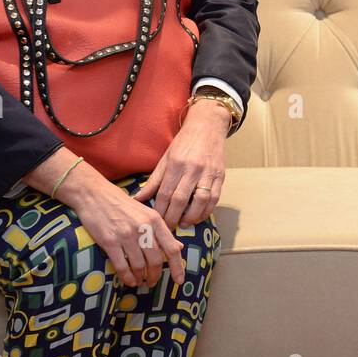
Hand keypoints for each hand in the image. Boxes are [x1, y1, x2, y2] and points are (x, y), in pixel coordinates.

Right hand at [59, 161, 185, 288]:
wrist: (95, 194)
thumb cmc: (122, 205)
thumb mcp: (147, 213)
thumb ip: (162, 231)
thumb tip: (179, 248)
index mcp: (155, 220)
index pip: (172, 248)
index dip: (177, 267)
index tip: (179, 280)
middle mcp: (143, 228)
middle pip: (156, 261)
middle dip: (155, 276)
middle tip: (152, 282)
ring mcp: (126, 235)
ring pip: (139, 266)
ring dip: (140, 278)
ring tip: (139, 281)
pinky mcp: (109, 241)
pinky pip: (121, 266)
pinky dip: (127, 277)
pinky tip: (128, 280)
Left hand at [134, 99, 228, 229]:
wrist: (207, 126)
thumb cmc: (184, 143)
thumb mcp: (165, 159)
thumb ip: (153, 181)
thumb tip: (137, 199)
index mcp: (175, 164)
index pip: (164, 193)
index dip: (159, 211)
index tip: (155, 222)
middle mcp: (192, 169)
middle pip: (180, 200)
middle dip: (172, 218)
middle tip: (166, 229)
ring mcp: (208, 172)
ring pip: (200, 201)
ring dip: (191, 217)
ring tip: (183, 224)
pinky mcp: (220, 175)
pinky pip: (214, 198)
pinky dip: (206, 211)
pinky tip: (198, 217)